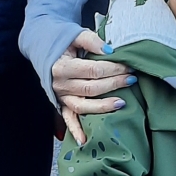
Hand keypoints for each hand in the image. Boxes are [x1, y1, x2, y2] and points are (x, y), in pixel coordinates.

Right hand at [51, 29, 132, 146]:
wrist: (44, 47)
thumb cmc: (63, 41)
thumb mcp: (76, 35)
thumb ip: (92, 41)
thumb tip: (110, 51)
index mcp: (62, 66)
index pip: (93, 70)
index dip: (113, 69)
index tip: (129, 66)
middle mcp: (60, 84)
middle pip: (91, 88)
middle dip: (114, 84)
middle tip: (132, 79)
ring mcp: (60, 96)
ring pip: (83, 106)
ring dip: (103, 107)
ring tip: (122, 103)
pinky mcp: (61, 104)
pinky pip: (68, 119)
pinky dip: (75, 131)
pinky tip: (84, 141)